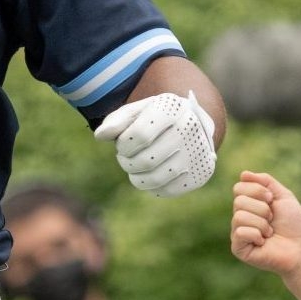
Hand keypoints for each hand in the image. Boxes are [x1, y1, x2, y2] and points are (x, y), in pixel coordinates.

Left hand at [94, 92, 215, 196]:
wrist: (191, 124)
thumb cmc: (155, 118)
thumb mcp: (136, 112)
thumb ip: (116, 121)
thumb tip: (100, 136)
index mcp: (172, 108)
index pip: (140, 135)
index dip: (124, 145)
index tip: (122, 144)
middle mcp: (189, 129)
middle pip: (146, 160)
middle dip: (127, 162)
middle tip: (126, 158)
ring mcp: (197, 152)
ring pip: (155, 179)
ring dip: (136, 177)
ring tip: (135, 167)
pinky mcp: (200, 173)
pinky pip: (167, 191)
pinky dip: (152, 186)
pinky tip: (151, 174)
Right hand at [230, 172, 300, 275]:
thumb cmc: (293, 224)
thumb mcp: (283, 196)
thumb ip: (265, 182)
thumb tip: (244, 173)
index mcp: (249, 204)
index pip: (239, 187)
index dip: (257, 191)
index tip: (272, 200)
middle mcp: (240, 217)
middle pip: (238, 201)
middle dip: (262, 209)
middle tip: (272, 219)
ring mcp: (238, 233)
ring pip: (239, 216)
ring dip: (261, 223)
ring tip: (270, 232)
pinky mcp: (238, 248)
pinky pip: (240, 232)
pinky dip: (257, 235)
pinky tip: (264, 242)